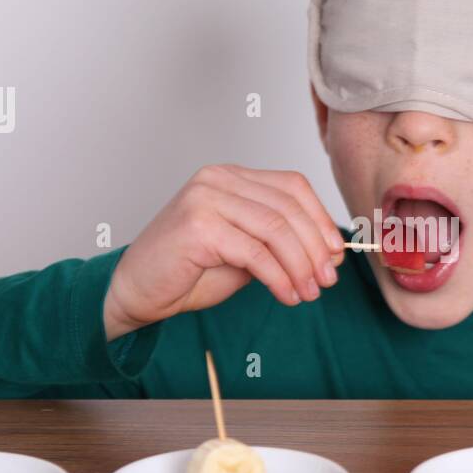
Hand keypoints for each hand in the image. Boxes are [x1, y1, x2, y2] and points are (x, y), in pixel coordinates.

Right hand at [103, 165, 344, 339]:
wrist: (136, 292)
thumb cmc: (189, 272)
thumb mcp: (247, 253)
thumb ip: (282, 244)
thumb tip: (331, 253)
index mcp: (231, 177)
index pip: (293, 186)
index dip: (320, 220)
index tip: (336, 255)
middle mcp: (218, 179)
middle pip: (288, 207)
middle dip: (315, 247)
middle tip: (327, 280)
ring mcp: (205, 198)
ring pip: (276, 229)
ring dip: (300, 265)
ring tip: (308, 292)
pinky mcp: (197, 226)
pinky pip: (256, 252)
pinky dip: (279, 277)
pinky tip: (286, 295)